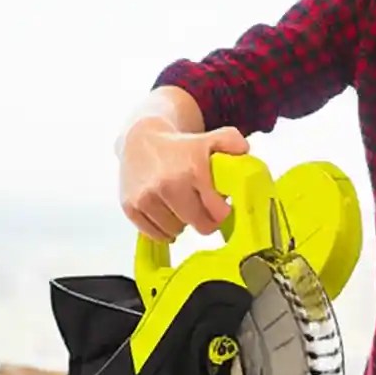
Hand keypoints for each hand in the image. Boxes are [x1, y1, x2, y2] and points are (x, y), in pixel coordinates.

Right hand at [117, 117, 249, 241]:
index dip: (222, 212)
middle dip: (204, 218)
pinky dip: (163, 228)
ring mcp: (147, 198)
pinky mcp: (130, 207)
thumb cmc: (180, 147)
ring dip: (181, 222)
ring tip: (179, 203)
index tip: (220, 206)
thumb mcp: (211, 139)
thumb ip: (233, 143)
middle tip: (201, 205)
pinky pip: (155, 235)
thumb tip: (244, 153)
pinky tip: (165, 209)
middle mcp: (168, 185)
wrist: (139, 140)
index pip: (217, 213)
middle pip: (200, 226)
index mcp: (193, 171)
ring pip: (176, 232)